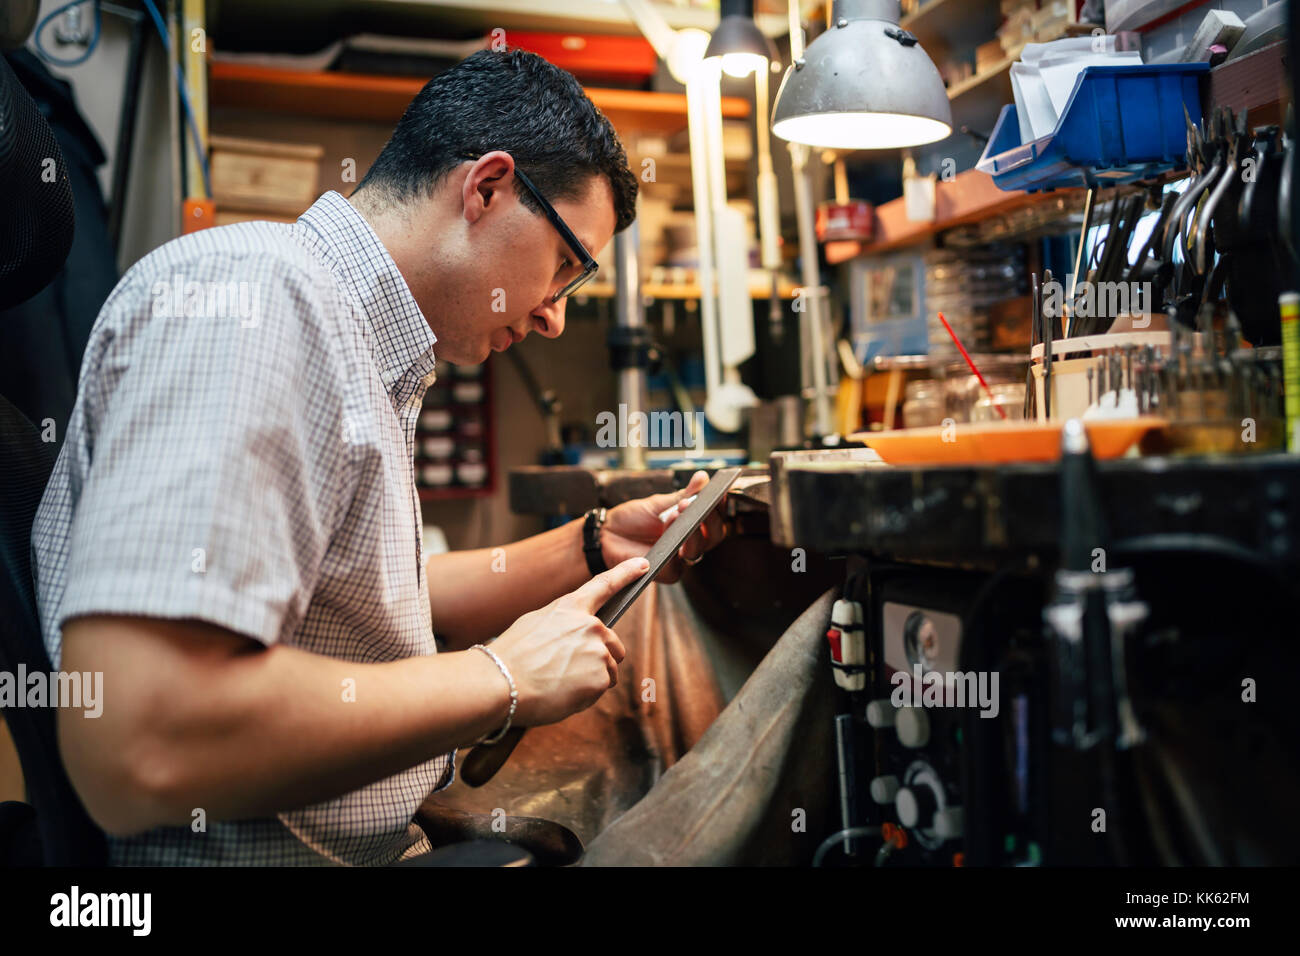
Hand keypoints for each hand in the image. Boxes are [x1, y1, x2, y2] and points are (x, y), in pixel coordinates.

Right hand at [487, 557, 646, 725]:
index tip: (643, 565)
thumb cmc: (511, 656)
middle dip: (598, 659)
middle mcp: (591, 626)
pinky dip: (585, 696)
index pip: (605, 584)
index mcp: (571, 608)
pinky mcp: (600, 678)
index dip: (626, 573)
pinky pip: (600, 690)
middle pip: (613, 646)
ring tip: (558, 680)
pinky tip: (561, 692)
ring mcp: (598, 652)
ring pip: (607, 671)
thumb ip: (562, 623)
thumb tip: (573, 634)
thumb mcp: (534, 624)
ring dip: (590, 679)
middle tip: (566, 669)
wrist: (501, 682)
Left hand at [600, 470, 728, 583]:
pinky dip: (674, 547)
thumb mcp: (658, 503)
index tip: (721, 492)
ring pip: (698, 550)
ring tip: (680, 511)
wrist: (607, 533)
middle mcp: (689, 543)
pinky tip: (667, 530)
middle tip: (702, 504)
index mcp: (691, 525)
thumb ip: (683, 494)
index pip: (715, 518)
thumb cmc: (632, 518)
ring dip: (692, 531)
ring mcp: (679, 560)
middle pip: (714, 536)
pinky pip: (677, 565)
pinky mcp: (666, 573)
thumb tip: (703, 478)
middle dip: (711, 519)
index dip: (721, 507)